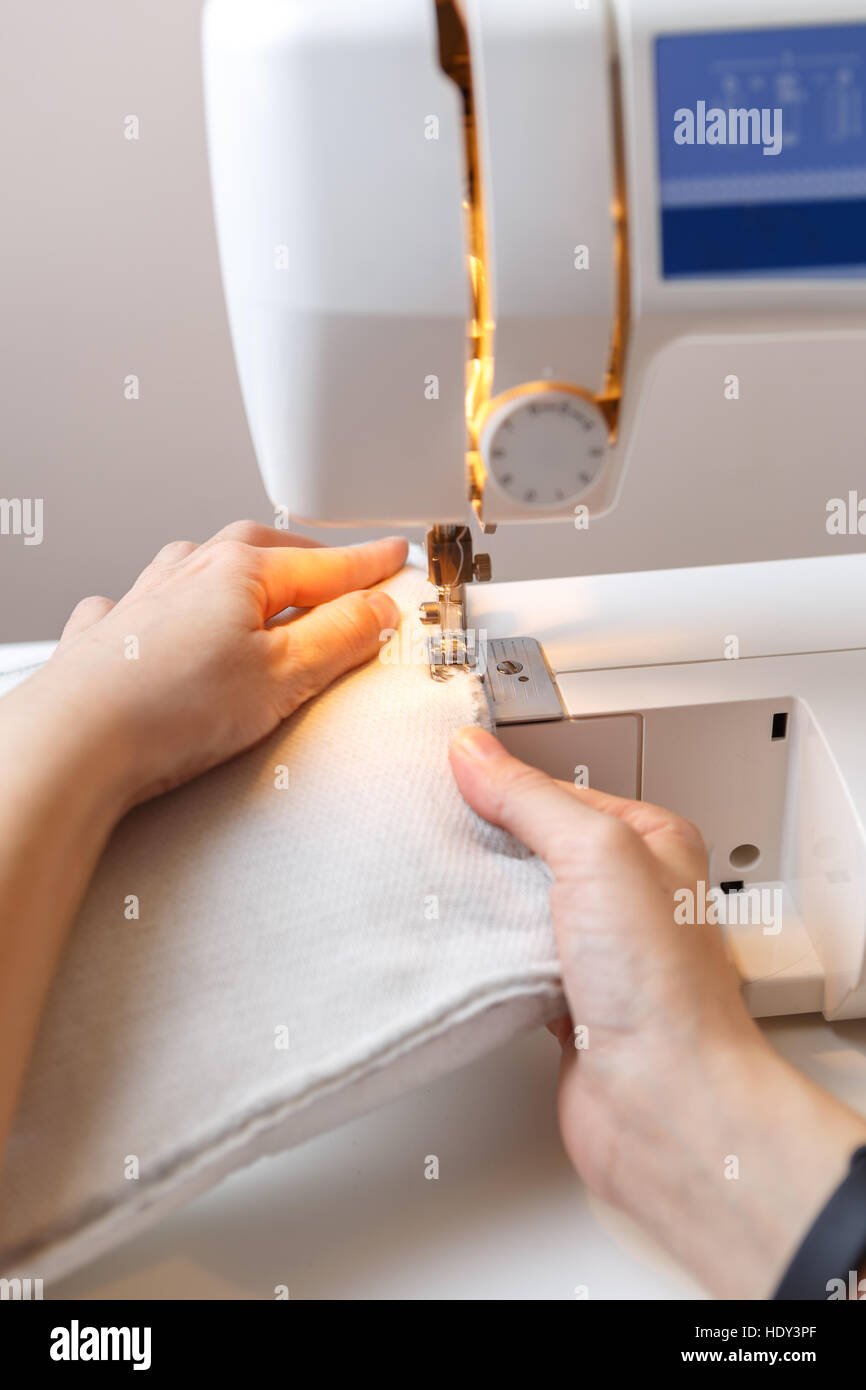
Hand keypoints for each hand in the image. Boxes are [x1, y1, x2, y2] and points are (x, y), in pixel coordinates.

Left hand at [0, 523, 406, 1154]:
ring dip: (245, 579)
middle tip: (345, 581)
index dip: (370, 564)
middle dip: (310, 564)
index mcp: (241, 570)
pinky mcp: (111, 634)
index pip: (327, 563)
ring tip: (268, 598)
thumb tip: (378, 610)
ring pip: (207, 570)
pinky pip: (149, 602)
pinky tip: (175, 624)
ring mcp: (145, 598)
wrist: (74, 740)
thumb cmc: (168, 707)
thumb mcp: (283, 675)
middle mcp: (190, 570)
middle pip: (268, 555)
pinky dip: (172, 607)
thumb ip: (339, 637)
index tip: (396, 558)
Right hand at [450, 727, 865, 1297]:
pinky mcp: (570, 1004)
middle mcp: (631, 897)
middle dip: (490, 846)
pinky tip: (465, 952)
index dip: (507, 784)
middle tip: (437, 830)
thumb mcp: (594, 854)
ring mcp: (601, 953)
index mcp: (652, 845)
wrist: (666, 1105)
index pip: (562, 792)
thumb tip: (476, 754)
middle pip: (539, 850)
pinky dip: (487, 959)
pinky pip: (514, 965)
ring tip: (442, 889)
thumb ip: (530, 799)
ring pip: (525, 909)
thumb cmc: (664, 991)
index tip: (453, 775)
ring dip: (487, 906)